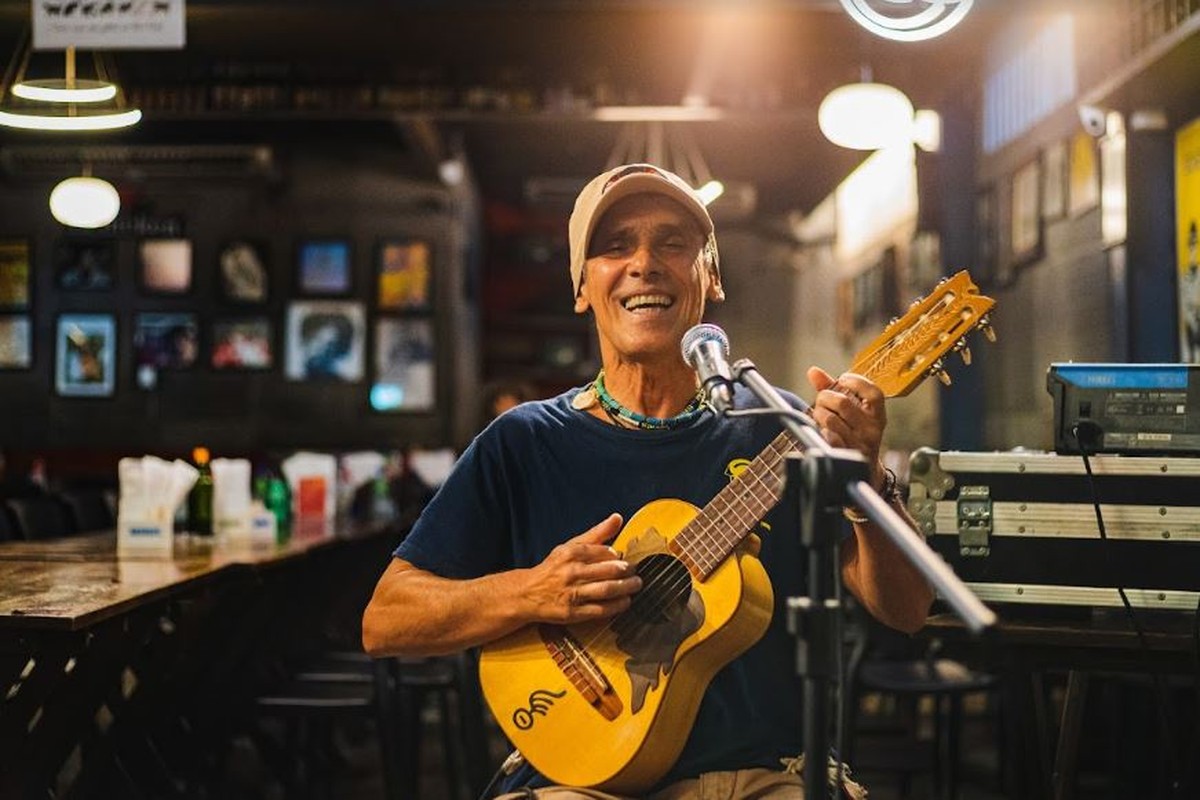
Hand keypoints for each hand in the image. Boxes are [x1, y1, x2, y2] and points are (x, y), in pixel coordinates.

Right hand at [522, 513, 641, 623]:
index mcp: (572, 553)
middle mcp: (572, 572)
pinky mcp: (572, 613)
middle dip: (627, 571)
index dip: (618, 556)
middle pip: (609, 570)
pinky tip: (625, 602)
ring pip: (606, 590)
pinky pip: (600, 610)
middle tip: (636, 572)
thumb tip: (618, 517)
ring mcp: (572, 593)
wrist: (527, 593)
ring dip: (626, 588)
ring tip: (636, 585)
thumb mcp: (571, 546)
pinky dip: (616, 606)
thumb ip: (596, 533)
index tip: (625, 559)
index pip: (604, 552)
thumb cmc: (554, 568)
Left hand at [806, 366, 886, 489]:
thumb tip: (813, 371)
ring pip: (830, 419)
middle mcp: (872, 429)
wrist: (865, 470)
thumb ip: (833, 389)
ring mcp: (860, 443)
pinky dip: (821, 431)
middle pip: (842, 402)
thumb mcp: (852, 411)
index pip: (874, 392)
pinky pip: (828, 437)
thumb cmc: (855, 433)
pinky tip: (823, 432)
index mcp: (877, 415)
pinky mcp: (847, 455)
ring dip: (818, 415)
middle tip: (822, 402)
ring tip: (821, 418)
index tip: (842, 379)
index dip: (856, 381)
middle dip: (824, 398)